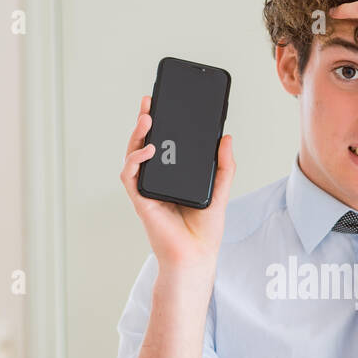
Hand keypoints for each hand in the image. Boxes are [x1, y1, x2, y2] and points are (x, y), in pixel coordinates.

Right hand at [119, 95, 235, 275]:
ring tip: (148, 117)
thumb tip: (226, 137)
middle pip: (146, 144)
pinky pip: (131, 175)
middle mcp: (158, 180)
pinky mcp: (141, 200)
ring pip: (134, 155)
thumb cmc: (205, 230)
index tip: (165, 103)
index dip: (162, 123)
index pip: (165, 144)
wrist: (197, 256)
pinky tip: (148, 149)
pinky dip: (136, 160)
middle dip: (145, 121)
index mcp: (174, 176)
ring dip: (137, 135)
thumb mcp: (221, 190)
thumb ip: (224, 165)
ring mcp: (147, 189)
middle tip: (150, 101)